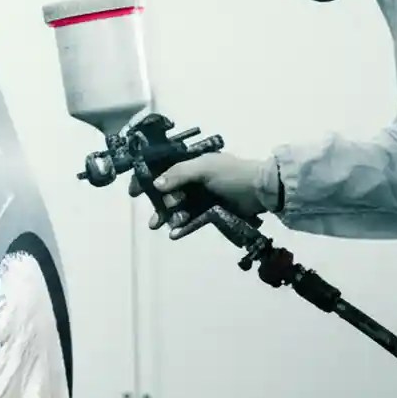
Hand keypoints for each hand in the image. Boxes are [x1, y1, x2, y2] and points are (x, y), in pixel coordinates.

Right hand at [128, 152, 270, 237]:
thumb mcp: (204, 168)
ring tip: (159, 226)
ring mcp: (203, 197)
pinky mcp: (212, 212)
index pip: (164, 169)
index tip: (134, 192)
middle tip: (153, 217)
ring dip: (168, 217)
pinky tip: (175, 234)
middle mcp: (195, 179)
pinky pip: (193, 220)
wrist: (261, 192)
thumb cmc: (232, 174)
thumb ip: (179, 174)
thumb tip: (156, 185)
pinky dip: (183, 227)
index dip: (148, 179)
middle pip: (169, 192)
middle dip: (158, 204)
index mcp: (192, 163)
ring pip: (179, 208)